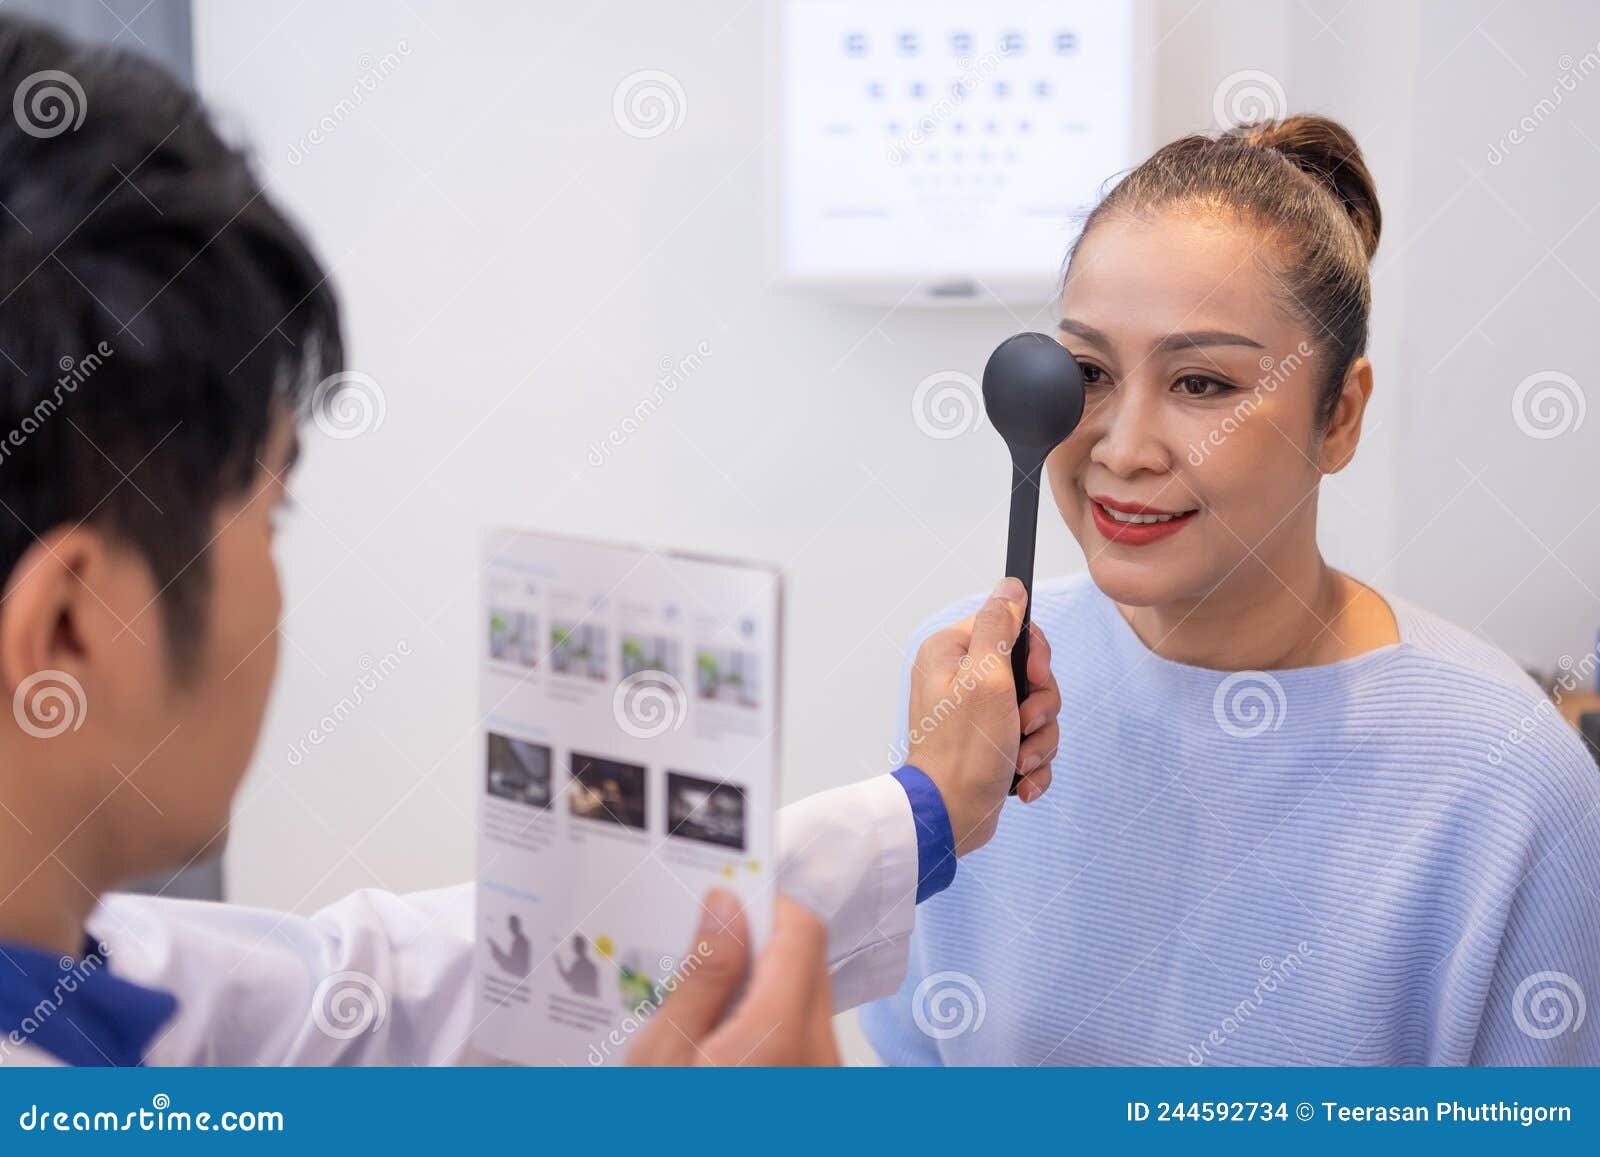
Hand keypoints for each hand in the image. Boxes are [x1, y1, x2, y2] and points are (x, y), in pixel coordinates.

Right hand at [629, 889, 839, 1066]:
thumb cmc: (668, 1122)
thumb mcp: (664, 1055)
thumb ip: (702, 979)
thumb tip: (725, 905)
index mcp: (780, 1034)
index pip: (800, 931)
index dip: (764, 905)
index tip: (720, 903)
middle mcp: (819, 1051)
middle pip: (806, 959)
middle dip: (758, 943)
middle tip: (701, 952)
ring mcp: (823, 1070)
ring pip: (806, 992)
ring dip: (762, 981)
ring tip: (705, 1000)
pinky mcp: (816, 1082)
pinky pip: (802, 1028)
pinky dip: (768, 1016)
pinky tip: (722, 1035)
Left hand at [906, 577, 1061, 855]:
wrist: (950, 816)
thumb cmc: (964, 748)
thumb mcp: (986, 676)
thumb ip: (999, 626)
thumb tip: (1010, 586)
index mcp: (952, 653)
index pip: (1011, 627)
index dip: (1035, 655)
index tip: (1037, 678)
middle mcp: (960, 679)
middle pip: (1031, 673)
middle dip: (1041, 706)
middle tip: (1025, 724)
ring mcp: (976, 715)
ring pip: (1036, 711)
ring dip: (1039, 740)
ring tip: (1020, 760)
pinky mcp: (990, 745)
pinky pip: (1031, 743)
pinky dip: (1033, 764)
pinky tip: (1019, 781)